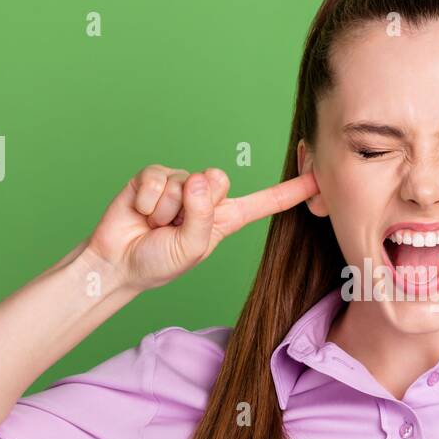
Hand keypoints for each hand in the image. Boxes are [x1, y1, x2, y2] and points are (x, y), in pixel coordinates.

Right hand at [86, 165, 319, 290]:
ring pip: (185, 183)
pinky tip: (141, 213)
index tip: (319, 178)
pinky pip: (158, 180)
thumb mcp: (193, 248)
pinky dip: (148, 203)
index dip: (291, 191)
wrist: (118, 262)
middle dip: (194, 206)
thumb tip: (199, 178)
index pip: (265, 201)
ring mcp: (181, 183)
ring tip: (155, 225)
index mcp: (227, 218)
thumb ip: (203, 216)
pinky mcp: (155, 175)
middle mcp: (208, 196)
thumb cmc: (159, 261)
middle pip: (219, 179)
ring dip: (166, 211)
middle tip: (174, 227)